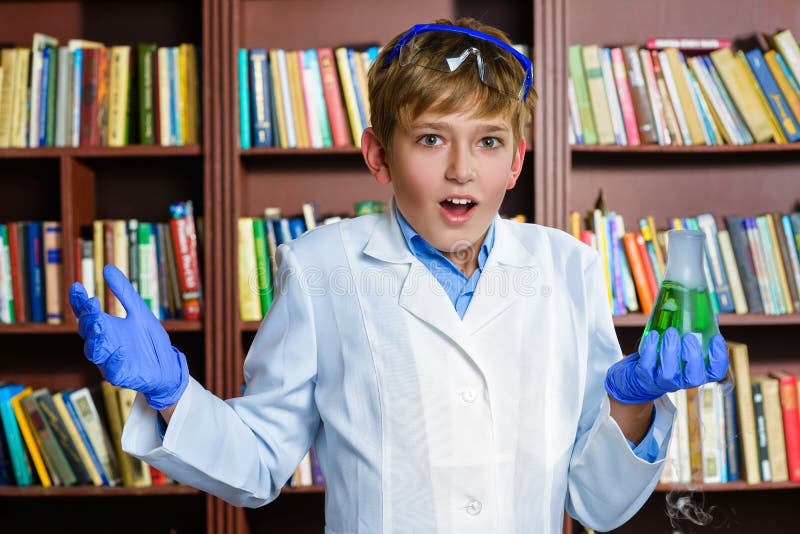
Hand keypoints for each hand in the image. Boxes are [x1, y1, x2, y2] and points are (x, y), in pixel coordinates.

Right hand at [69, 265, 188, 409]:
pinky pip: (112, 370)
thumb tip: (108, 267)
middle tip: (92, 304)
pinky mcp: (120, 374)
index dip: (79, 302)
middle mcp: (103, 343)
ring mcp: (109, 360)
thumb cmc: (150, 340)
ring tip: (100, 323)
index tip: (77, 286)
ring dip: (95, 338)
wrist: (167, 366)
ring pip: (94, 351)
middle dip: (88, 318)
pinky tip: (120, 350)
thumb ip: (124, 293)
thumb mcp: (140, 312)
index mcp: (106, 328)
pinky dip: (115, 361)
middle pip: (87, 331)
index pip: (86, 314)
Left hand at [605, 327, 727, 403]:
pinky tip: (654, 335)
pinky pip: (648, 368)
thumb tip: (706, 311)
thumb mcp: (684, 343)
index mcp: (698, 371)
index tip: (716, 338)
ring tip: (671, 332)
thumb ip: (697, 330)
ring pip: (669, 373)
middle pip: (694, 377)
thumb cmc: (669, 352)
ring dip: (671, 351)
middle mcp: (684, 380)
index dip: (719, 357)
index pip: (716, 371)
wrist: (641, 371)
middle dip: (692, 356)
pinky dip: (651, 350)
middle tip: (689, 336)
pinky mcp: (646, 377)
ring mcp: (664, 381)